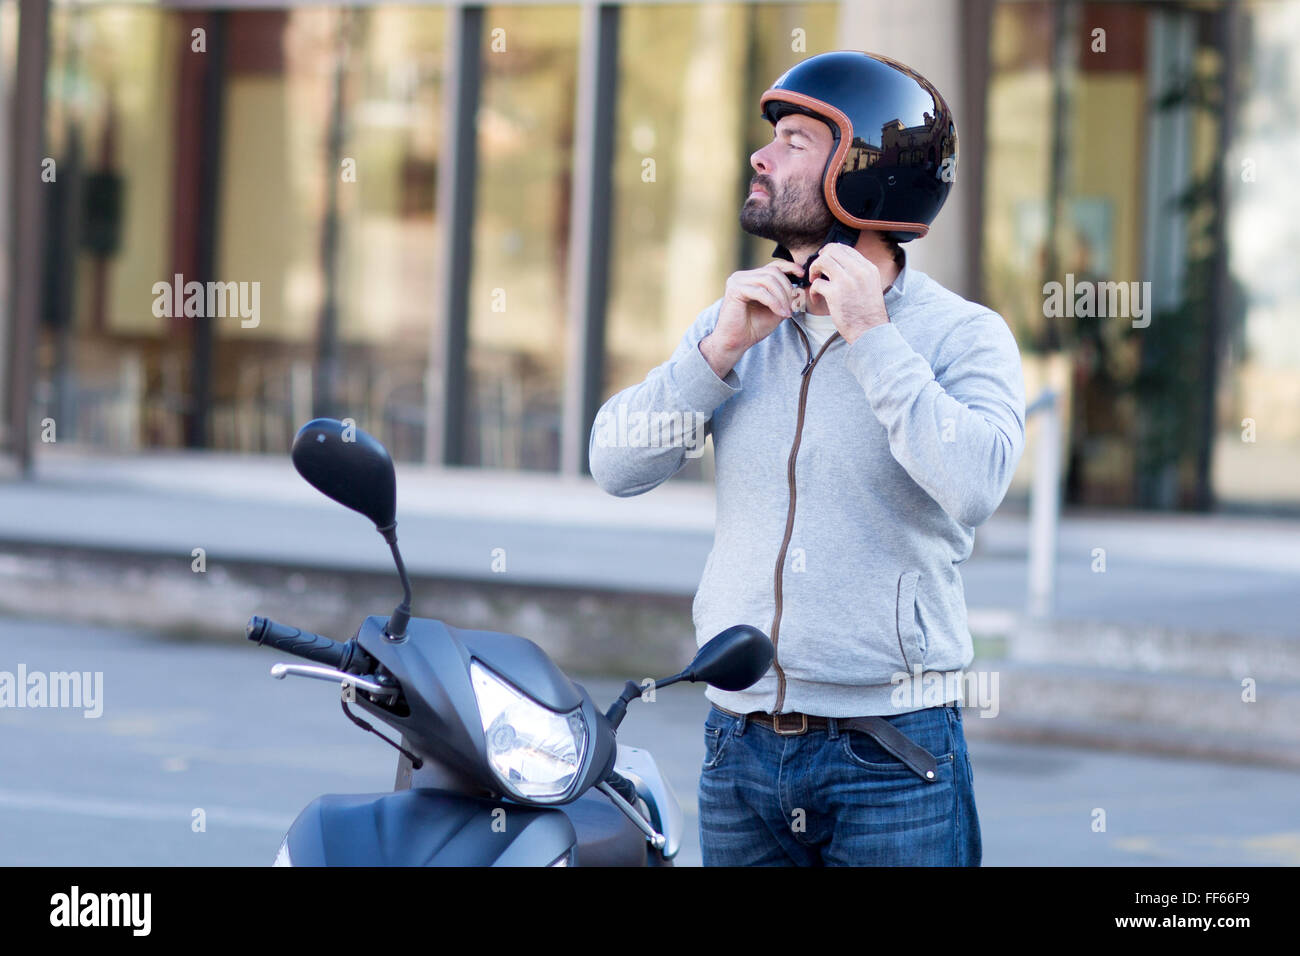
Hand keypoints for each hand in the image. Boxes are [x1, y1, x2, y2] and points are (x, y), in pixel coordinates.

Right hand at [701, 259, 805, 377]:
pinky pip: (761, 292)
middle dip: (787, 289)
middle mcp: (742, 276)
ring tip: (787, 312)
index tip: (802, 275)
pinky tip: (780, 313)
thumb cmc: (753, 327)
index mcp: (751, 278)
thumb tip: (800, 289)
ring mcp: (737, 281)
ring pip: (768, 280)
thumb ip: (785, 297)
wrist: (736, 342)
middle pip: (773, 272)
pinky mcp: (735, 289)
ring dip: (782, 297)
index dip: (790, 267)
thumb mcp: (775, 309)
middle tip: (793, 306)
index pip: (773, 266)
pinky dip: (774, 302)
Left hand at [807, 244, 889, 343]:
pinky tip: (817, 298)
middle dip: (820, 258)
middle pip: (832, 250)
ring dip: (814, 270)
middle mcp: (858, 271)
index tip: (825, 263)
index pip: (845, 248)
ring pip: (822, 261)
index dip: (830, 252)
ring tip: (815, 280)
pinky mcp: (835, 294)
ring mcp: (846, 281)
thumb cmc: (868, 312)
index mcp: (868, 268)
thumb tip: (839, 263)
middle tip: (818, 271)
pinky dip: (813, 291)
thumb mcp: (870, 285)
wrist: (870, 331)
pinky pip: (816, 283)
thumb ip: (858, 272)